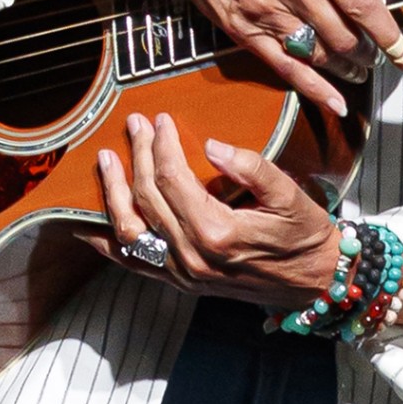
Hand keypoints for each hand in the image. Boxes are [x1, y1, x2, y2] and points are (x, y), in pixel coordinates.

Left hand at [83, 112, 338, 307]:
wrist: (315, 284)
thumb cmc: (305, 236)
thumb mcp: (289, 195)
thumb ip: (252, 167)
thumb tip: (212, 145)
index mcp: (218, 232)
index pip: (173, 179)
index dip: (162, 145)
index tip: (161, 119)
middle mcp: (193, 256)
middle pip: (148, 198)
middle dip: (137, 156)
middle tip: (134, 125)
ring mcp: (182, 274)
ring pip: (130, 230)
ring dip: (113, 193)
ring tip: (105, 161)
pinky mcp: (180, 282)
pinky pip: (133, 263)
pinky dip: (106, 243)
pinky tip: (87, 224)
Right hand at [126, 0, 402, 115]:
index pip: (361, 2)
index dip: (388, 32)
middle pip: (344, 35)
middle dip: (369, 53)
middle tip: (381, 58)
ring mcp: (268, 12)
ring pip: (320, 53)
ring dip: (347, 68)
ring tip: (360, 70)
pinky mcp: (246, 31)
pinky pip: (286, 68)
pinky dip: (314, 88)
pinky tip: (334, 101)